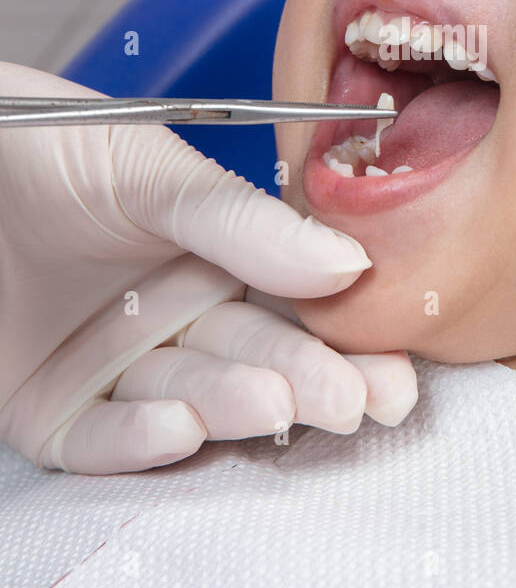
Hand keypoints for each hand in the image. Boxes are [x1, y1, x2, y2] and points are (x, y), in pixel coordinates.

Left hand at [0, 63, 416, 473]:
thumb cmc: (50, 146)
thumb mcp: (156, 170)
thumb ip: (245, 224)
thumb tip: (347, 266)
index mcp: (217, 261)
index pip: (296, 310)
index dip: (347, 342)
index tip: (392, 370)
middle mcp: (174, 320)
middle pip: (253, 361)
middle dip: (307, 382)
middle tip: (353, 399)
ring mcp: (116, 368)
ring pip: (190, 401)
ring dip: (232, 406)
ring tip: (271, 401)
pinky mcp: (52, 411)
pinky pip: (104, 439)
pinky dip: (139, 442)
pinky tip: (179, 427)